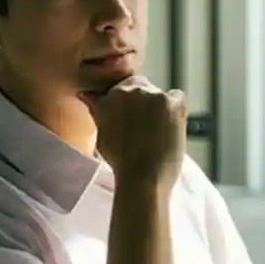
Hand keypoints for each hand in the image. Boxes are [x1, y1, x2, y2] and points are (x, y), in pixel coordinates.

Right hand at [78, 76, 186, 190]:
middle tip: (146, 127)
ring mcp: (151, 94)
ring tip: (157, 133)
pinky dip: (177, 110)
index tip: (132, 119)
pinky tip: (171, 128)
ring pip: (159, 93)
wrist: (142, 178)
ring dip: (159, 108)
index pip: (122, 87)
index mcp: (108, 97)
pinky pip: (177, 96)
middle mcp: (128, 90)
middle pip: (140, 85)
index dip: (129, 104)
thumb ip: (99, 111)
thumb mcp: (102, 133)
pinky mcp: (172, 101)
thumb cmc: (121, 162)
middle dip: (143, 102)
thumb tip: (86, 94)